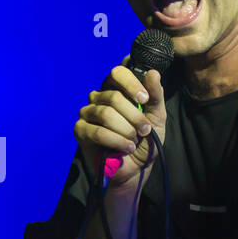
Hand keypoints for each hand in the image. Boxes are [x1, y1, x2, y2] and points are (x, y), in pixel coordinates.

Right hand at [73, 55, 166, 188]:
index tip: (144, 100)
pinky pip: (97, 131)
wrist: (137, 167)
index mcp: (117, 89)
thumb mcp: (157, 117)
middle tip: (144, 130)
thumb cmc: (146, 140)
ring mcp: (87, 113)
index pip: (118, 72)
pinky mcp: (80, 130)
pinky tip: (126, 147)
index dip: (131, 84)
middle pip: (113, 97)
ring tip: (134, 141)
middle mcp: (99, 97)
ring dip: (125, 130)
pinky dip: (115, 141)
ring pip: (105, 113)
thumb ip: (156, 95)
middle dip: (134, 116)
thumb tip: (152, 73)